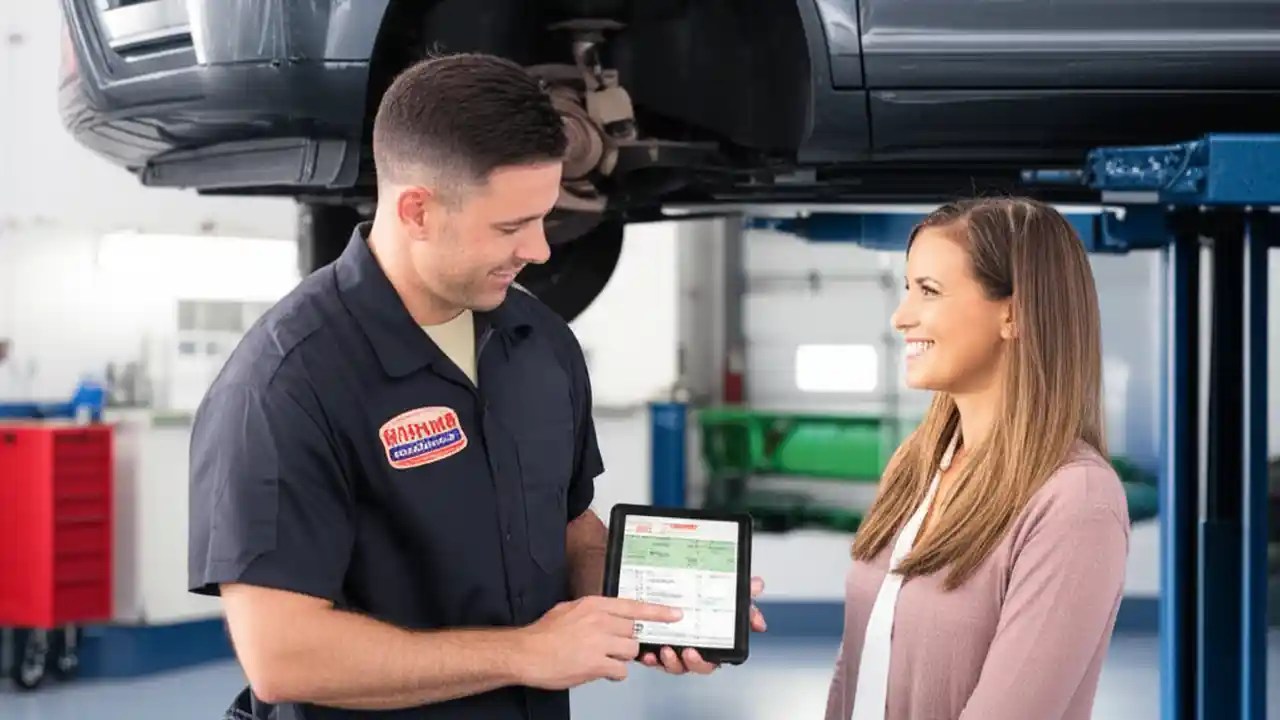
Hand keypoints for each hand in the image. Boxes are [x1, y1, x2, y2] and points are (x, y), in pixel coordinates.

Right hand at [516, 595, 681, 689]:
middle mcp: (600, 621)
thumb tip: (608, 615)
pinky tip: (597, 670)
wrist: (526, 653)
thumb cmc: (544, 634)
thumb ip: (592, 611)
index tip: (675, 614)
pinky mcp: (596, 664)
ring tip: (601, 658)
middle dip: (626, 641)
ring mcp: (599, 643)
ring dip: (620, 658)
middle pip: (633, 632)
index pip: (634, 606)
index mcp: (594, 605)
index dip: (658, 612)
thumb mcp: (569, 609)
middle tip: (611, 646)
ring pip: (630, 651)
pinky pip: (620, 671)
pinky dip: (612, 673)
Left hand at [640, 576, 766, 674]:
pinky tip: (647, 654)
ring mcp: (673, 648)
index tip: (702, 653)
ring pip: (674, 665)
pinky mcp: (655, 646)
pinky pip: (653, 659)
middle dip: (692, 663)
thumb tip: (758, 586)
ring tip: (665, 650)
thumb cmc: (696, 595)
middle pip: (695, 666)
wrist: (661, 586)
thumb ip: (740, 588)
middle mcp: (692, 646)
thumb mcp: (722, 590)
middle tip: (688, 652)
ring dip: (670, 662)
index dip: (710, 660)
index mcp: (710, 641)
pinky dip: (650, 658)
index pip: (715, 658)